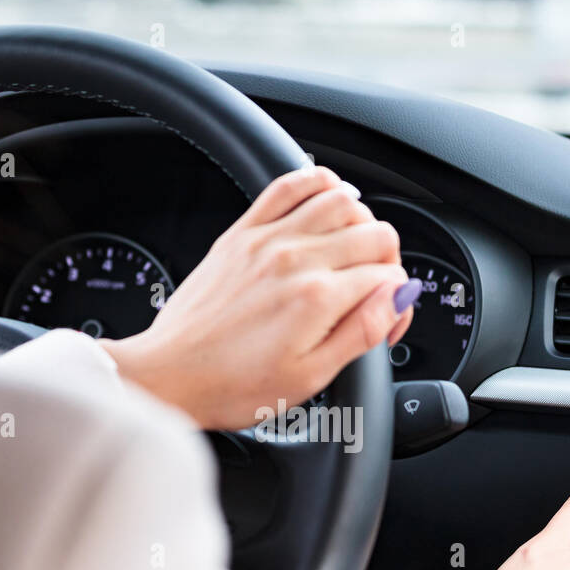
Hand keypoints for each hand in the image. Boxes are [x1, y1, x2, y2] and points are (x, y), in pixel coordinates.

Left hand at [102, 166, 416, 428]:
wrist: (171, 375)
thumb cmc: (232, 385)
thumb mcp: (310, 377)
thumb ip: (361, 332)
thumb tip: (397, 298)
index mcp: (317, 299)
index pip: (389, 279)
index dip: (397, 304)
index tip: (386, 324)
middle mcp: (296, 259)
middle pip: (374, 235)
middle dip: (387, 264)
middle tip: (374, 293)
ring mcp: (268, 240)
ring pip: (341, 201)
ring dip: (362, 222)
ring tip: (356, 252)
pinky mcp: (243, 233)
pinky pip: (289, 185)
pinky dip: (318, 183)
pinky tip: (328, 199)